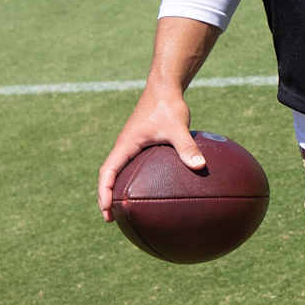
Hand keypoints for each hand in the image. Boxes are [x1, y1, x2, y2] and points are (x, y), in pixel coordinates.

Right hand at [98, 82, 204, 216]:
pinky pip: (133, 165)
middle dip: (107, 196)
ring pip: (119, 170)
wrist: (165, 87)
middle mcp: (124, 146)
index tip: (107, 210)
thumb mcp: (178, 127)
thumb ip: (187, 147)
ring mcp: (132, 145)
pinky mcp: (141, 143)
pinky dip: (134, 179)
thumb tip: (200, 167)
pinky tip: (152, 189)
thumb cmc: (168, 105)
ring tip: (126, 208)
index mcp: (126, 145)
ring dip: (118, 188)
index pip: (107, 173)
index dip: (104, 192)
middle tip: (112, 217)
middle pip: (109, 175)